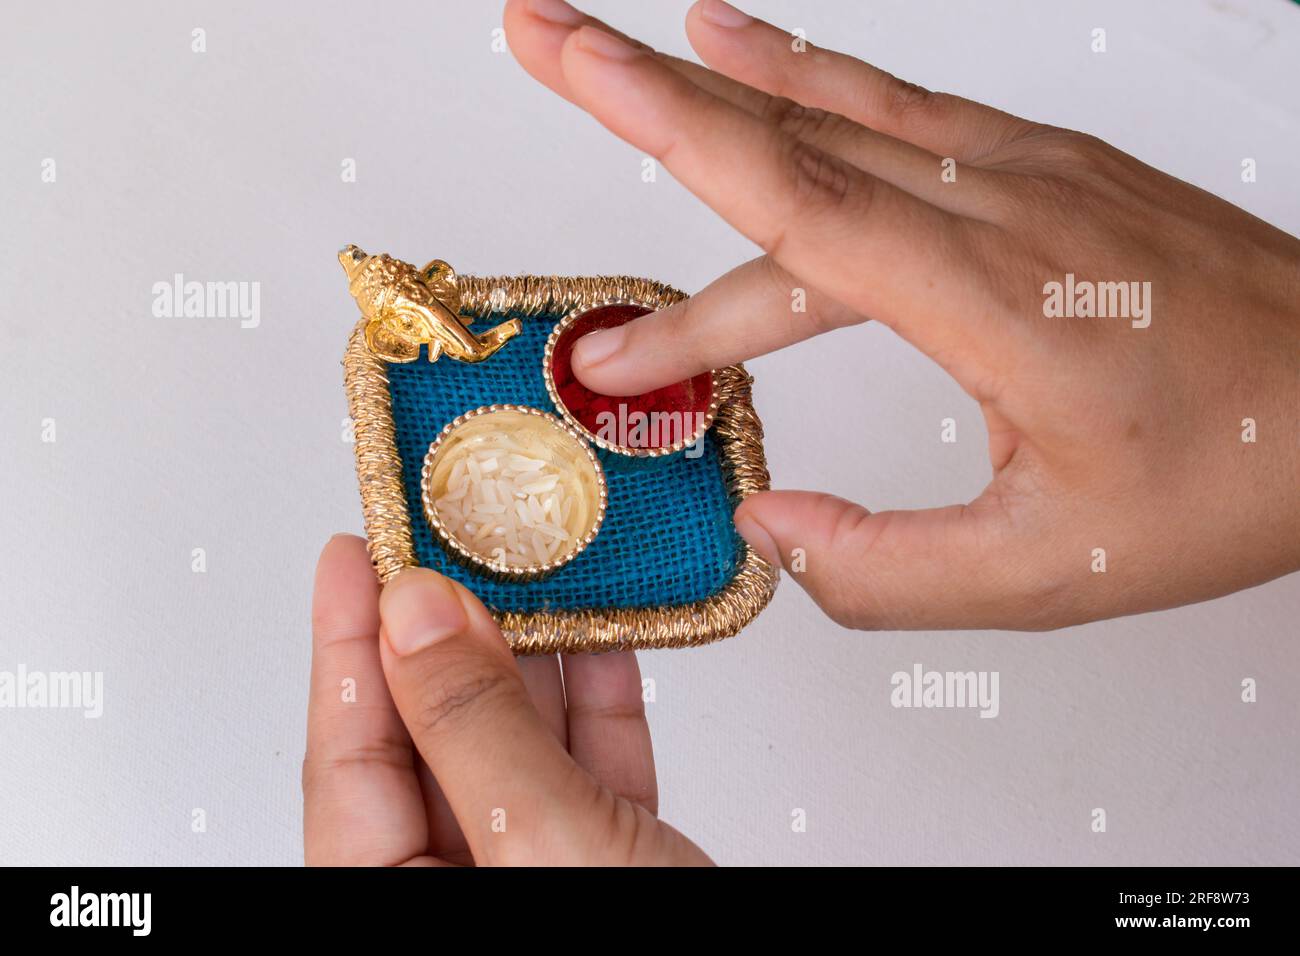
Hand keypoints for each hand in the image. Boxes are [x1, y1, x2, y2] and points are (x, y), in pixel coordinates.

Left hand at [303, 534, 710, 864]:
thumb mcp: (539, 846)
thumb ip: (472, 729)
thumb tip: (416, 616)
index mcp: (396, 899)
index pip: (348, 753)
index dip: (346, 642)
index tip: (353, 552)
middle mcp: (456, 886)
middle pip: (429, 737)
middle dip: (441, 632)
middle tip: (442, 539)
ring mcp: (531, 874)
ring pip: (513, 743)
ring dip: (528, 653)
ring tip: (523, 567)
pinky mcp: (605, 863)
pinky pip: (588, 766)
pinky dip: (599, 698)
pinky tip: (600, 638)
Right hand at [504, 0, 1299, 629]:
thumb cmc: (1238, 469)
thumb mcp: (1051, 571)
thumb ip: (886, 570)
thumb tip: (769, 534)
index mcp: (992, 299)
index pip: (793, 196)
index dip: (669, 126)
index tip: (578, 63)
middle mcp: (1001, 207)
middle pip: (787, 136)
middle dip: (644, 89)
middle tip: (542, 46)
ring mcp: (1025, 171)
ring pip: (836, 112)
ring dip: (716, 82)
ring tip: (621, 50)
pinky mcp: (1043, 167)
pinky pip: (900, 108)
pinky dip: (812, 78)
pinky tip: (765, 58)